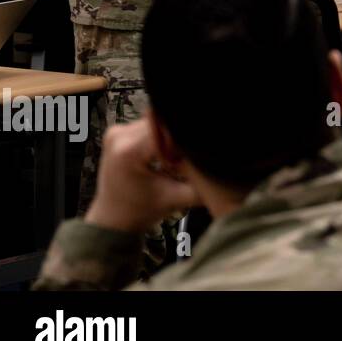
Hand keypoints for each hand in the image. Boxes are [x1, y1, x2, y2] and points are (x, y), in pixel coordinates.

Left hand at [85, 118, 199, 233]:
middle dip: (182, 138)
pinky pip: (152, 124)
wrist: (113, 220)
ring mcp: (117, 131)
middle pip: (166, 122)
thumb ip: (204, 183)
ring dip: (173, 137)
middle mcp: (120, 135)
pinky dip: (163, 138)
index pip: (171, 129)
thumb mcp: (177, 199)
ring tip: (173, 161)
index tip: (196, 155)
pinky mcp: (120, 131)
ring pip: (161, 120)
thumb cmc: (140, 211)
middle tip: (184, 161)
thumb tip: (228, 168)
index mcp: (129, 151)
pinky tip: (164, 155)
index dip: (189, 140)